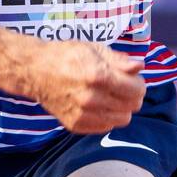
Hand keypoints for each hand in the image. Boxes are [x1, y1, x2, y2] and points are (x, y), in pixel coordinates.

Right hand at [30, 41, 146, 132]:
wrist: (36, 71)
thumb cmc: (66, 56)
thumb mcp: (94, 49)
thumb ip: (119, 60)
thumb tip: (140, 66)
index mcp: (99, 76)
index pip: (136, 90)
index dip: (138, 83)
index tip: (132, 79)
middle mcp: (92, 98)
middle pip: (132, 106)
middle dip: (132, 95)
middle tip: (121, 87)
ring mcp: (83, 114)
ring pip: (122, 119)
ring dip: (122, 108)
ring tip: (110, 96)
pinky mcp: (76, 124)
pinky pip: (106, 126)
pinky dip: (107, 116)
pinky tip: (99, 105)